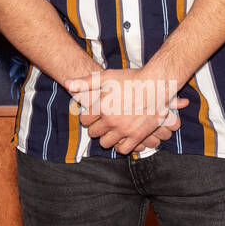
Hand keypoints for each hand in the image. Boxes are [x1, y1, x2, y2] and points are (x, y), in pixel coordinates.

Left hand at [64, 68, 189, 154]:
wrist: (157, 84)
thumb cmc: (131, 78)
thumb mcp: (107, 76)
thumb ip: (86, 82)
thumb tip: (67, 84)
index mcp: (102, 106)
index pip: (84, 120)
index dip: (88, 116)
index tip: (94, 113)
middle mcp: (111, 120)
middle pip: (93, 133)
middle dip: (96, 127)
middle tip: (103, 122)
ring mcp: (124, 130)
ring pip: (106, 143)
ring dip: (107, 138)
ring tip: (112, 130)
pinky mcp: (137, 136)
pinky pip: (123, 149)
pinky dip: (121, 146)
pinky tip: (123, 137)